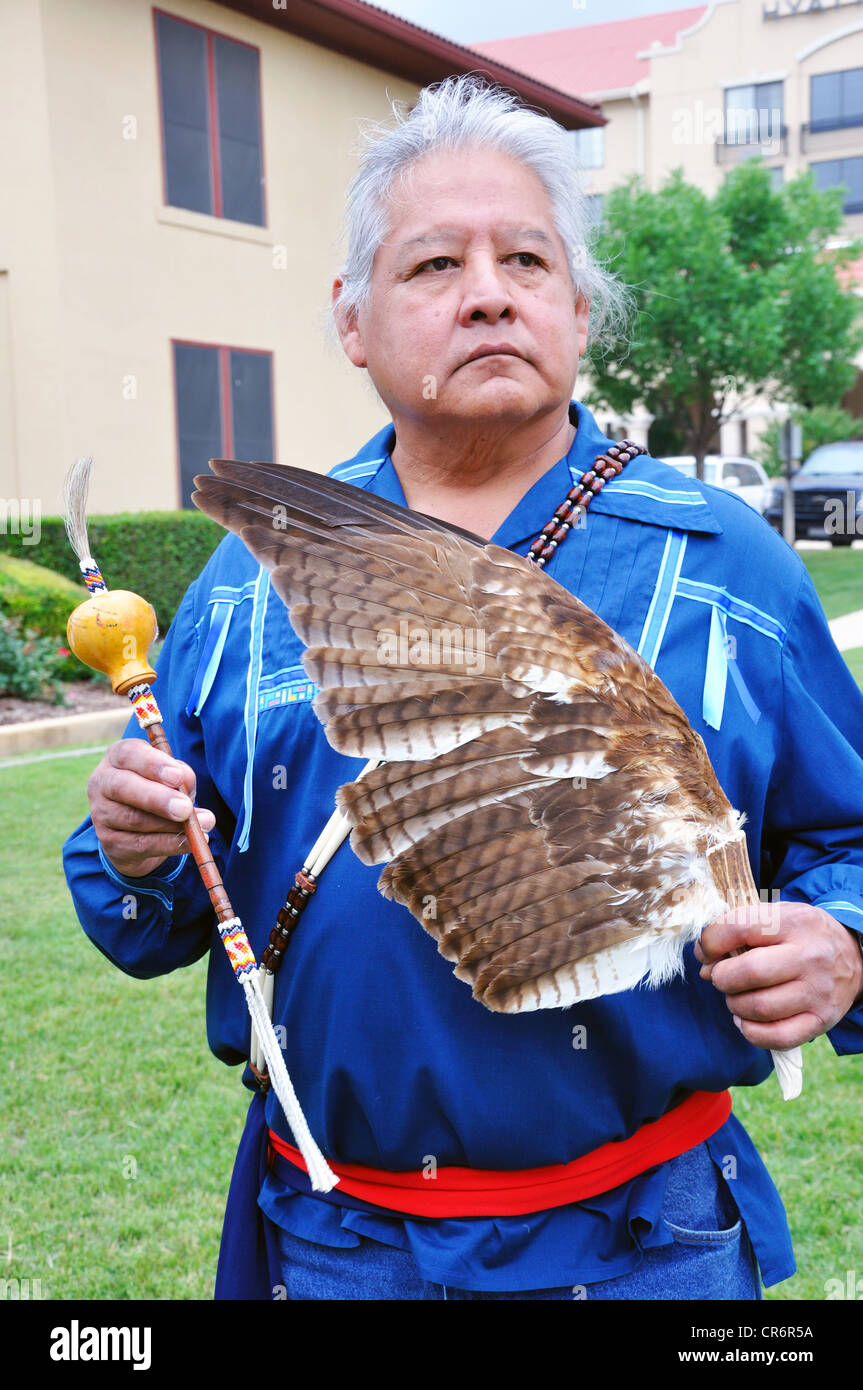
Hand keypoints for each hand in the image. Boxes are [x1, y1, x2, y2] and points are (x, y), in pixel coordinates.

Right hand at [87, 740, 216, 878]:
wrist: (139, 832)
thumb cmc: (160, 791)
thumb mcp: (172, 777)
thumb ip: (181, 775)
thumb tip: (185, 781)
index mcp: (117, 757)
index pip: (127, 753)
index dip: (152, 764)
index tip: (177, 776)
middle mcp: (102, 782)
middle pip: (122, 787)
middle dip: (158, 798)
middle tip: (185, 808)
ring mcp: (101, 814)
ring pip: (133, 819)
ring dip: (171, 825)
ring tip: (203, 825)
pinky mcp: (109, 842)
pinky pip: (140, 844)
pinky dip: (169, 844)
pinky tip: (190, 843)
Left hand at [694, 901, 862, 1049]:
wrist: (854, 957)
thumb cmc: (802, 935)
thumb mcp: (776, 917)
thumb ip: (736, 930)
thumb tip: (703, 961)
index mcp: (795, 922)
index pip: (738, 928)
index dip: (711, 942)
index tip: (707, 950)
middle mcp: (810, 956)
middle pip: (749, 972)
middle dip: (721, 977)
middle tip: (721, 977)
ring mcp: (818, 991)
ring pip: (759, 1008)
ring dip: (734, 1005)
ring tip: (735, 996)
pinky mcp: (821, 1020)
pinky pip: (776, 1038)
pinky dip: (751, 1032)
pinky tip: (746, 1019)